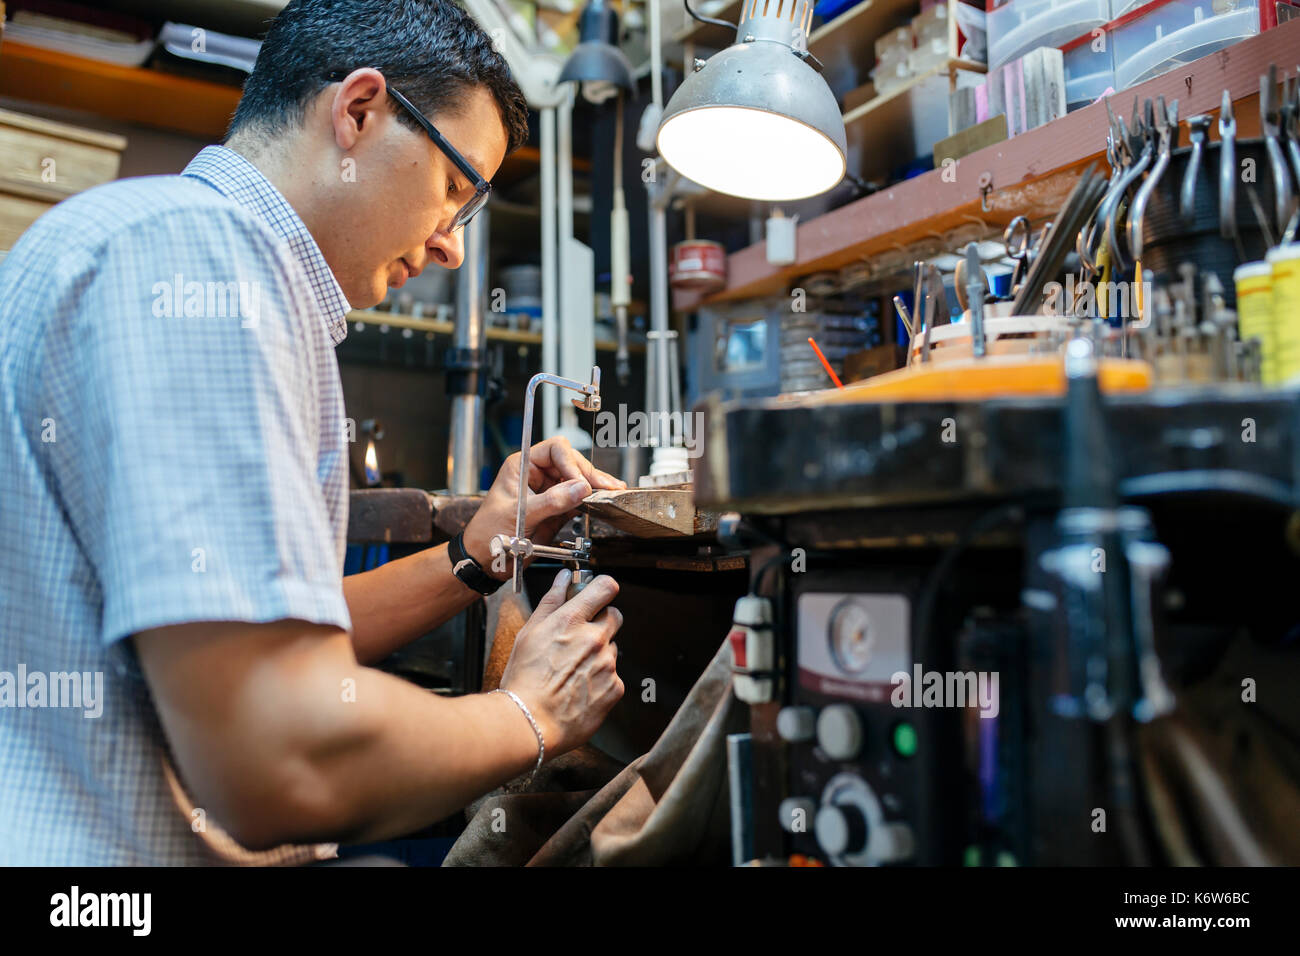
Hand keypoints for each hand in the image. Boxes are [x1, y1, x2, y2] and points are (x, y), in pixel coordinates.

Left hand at [463, 435, 625, 580]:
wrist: (485, 561)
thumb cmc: (488, 534)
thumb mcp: (518, 515)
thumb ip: (551, 502)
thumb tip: (579, 489)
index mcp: (522, 466)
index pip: (555, 450)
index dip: (571, 463)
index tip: (580, 482)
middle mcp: (537, 475)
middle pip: (572, 463)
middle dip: (589, 474)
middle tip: (604, 488)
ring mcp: (549, 492)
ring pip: (579, 481)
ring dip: (596, 485)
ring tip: (612, 490)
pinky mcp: (557, 510)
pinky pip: (579, 500)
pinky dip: (592, 501)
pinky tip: (604, 501)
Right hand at [499, 570, 623, 756]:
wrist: (530, 722)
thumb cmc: (524, 680)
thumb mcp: (530, 633)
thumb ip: (551, 601)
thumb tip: (563, 579)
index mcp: (572, 621)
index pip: (605, 588)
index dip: (604, 589)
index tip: (600, 594)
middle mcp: (594, 639)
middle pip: (615, 616)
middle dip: (602, 622)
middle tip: (582, 638)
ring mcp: (607, 664)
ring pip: (612, 649)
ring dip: (599, 655)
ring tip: (573, 672)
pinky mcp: (615, 688)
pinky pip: (614, 676)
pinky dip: (601, 681)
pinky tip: (580, 689)